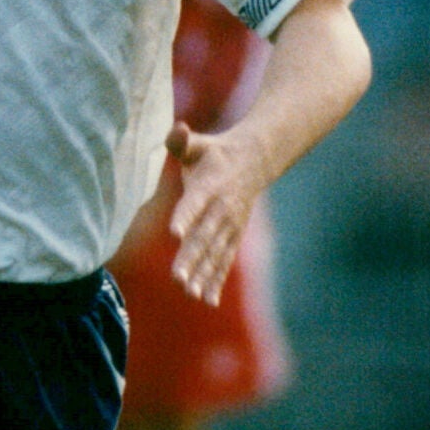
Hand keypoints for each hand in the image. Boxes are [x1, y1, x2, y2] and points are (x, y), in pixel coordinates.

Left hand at [166, 122, 260, 303]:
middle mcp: (221, 209)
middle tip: (178, 279)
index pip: (194, 203)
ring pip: (215, 254)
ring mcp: (229, 226)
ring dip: (203, 275)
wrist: (255, 162)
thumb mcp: (199, 144)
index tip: (174, 233)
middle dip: (191, 259)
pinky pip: (224, 262)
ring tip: (191, 295)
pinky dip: (216, 280)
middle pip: (204, 237)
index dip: (185, 217)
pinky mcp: (232, 237)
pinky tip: (207, 301)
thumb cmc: (215, 153)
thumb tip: (177, 128)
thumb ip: (181, 140)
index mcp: (209, 185)